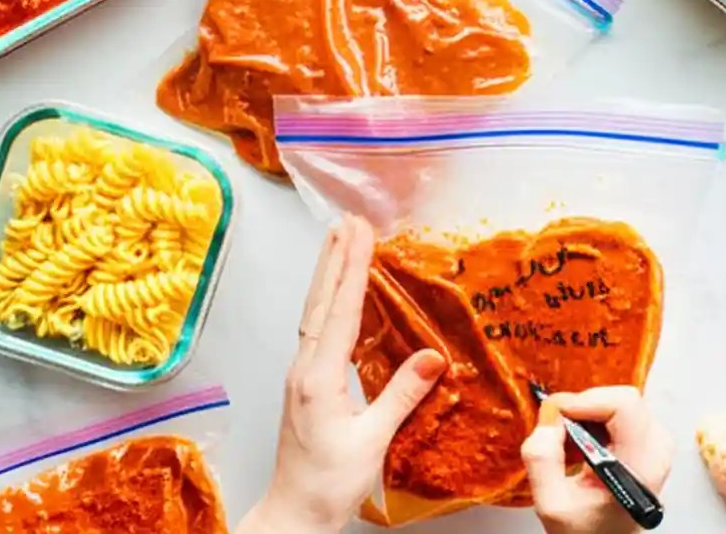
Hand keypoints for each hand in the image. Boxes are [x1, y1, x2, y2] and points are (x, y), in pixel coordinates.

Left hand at [239, 216, 447, 533]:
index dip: (353, 269)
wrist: (294, 513)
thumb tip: (431, 358)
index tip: (361, 234)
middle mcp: (303, 370)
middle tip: (346, 221)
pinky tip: (337, 298)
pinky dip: (328, 303)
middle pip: (320, 302)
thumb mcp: (372, 442)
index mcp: (318, 379)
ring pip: (314, 314)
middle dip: (334, 259)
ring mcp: (300, 376)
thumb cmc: (327, 485)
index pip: (340, 312)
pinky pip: (316, 331)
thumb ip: (400, 397)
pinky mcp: (304, 386)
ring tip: (338, 243)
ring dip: (328, 275)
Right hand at [521, 387, 673, 533]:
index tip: (557, 413)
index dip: (585, 401)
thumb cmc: (587, 532)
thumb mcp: (552, 505)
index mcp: (642, 466)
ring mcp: (656, 444)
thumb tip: (548, 421)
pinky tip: (580, 441)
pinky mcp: (649, 441)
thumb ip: (542, 461)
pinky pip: (621, 412)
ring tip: (566, 439)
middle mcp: (657, 450)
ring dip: (587, 413)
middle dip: (583, 406)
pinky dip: (595, 418)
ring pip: (620, 402)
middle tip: (557, 426)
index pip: (624, 406)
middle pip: (622, 399)